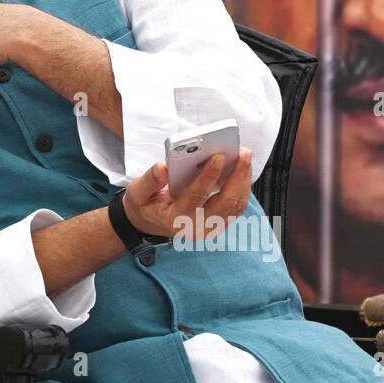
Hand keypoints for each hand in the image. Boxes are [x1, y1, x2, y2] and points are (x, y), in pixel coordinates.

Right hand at [122, 147, 253, 241]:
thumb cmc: (145, 204)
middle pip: (224, 203)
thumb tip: (162, 167)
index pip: (196, 197)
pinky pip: (237, 208)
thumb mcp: (137, 192)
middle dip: (237, 176)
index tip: (218, 157)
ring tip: (246, 158)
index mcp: (174, 218)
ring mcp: (209, 228)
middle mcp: (195, 227)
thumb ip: (149, 180)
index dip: (208, 177)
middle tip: (243, 154)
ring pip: (235, 206)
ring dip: (244, 181)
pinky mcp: (217, 225)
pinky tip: (243, 170)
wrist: (149, 223)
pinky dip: (243, 189)